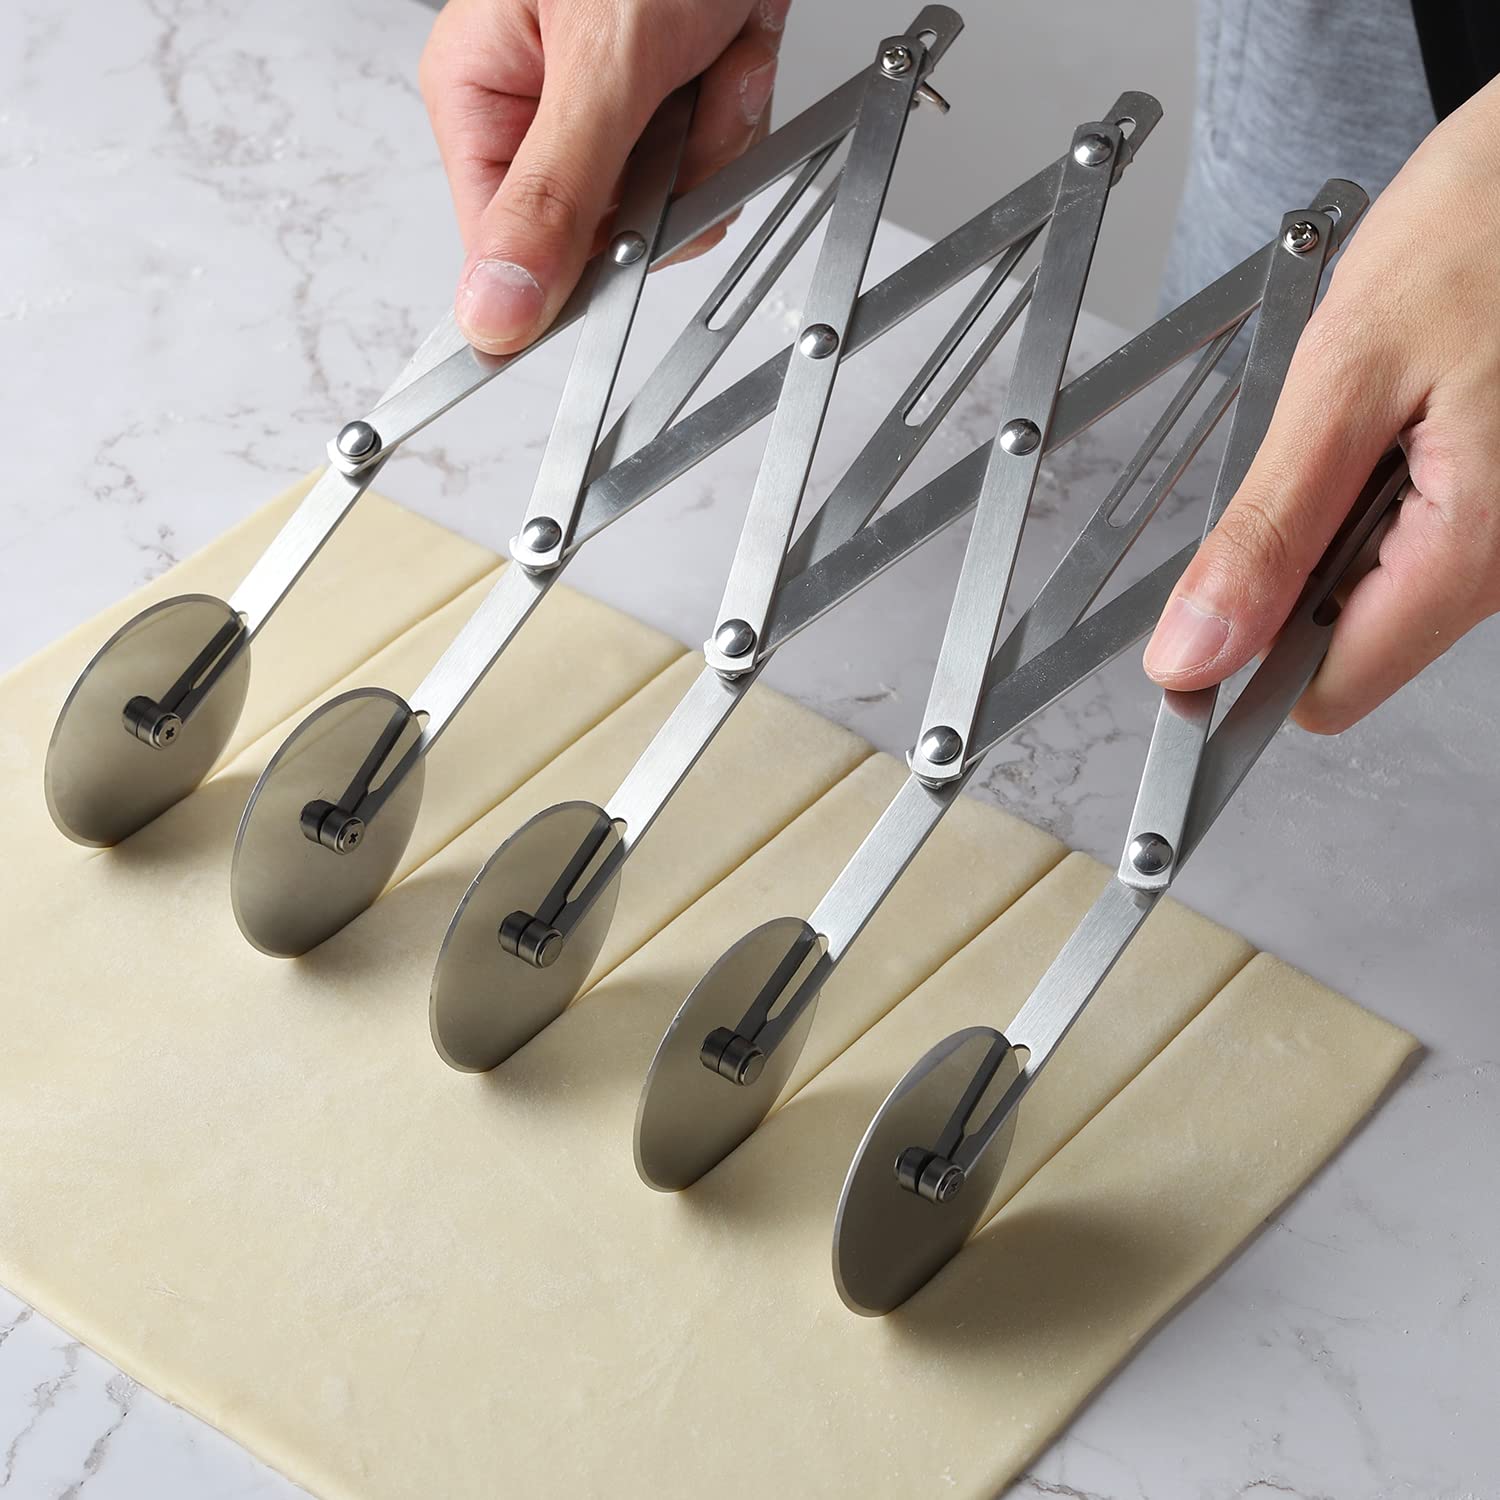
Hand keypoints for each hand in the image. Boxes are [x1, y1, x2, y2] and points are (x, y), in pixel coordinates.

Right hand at [421, 0, 790, 355]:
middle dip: (671, 171)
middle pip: (609, 232)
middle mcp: (540, 107)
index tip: (625, 245)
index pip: (507, 245)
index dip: (574, 262)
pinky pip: (717, 154)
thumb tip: (494, 310)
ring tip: (711, 47)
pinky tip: (732, 43)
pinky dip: (742, 99)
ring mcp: (613, 106)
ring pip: (676, 199)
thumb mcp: (598, 63)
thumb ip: (553, 197)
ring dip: (718, 127)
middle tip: (682, 93)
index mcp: (482, 93)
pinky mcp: (673, 96)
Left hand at [1143, 75, 1499, 732]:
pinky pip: (1425, 532)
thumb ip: (1268, 531)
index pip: (1328, 691)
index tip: (1207, 601)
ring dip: (1346, 515)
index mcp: (1474, 548)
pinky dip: (1386, 485)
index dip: (1249, 658)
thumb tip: (1196, 650)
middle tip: (1318, 447)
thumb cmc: (1491, 223)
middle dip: (1301, 565)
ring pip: (1386, 585)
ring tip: (1380, 408)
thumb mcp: (1345, 377)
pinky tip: (1407, 409)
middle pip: (1353, 639)